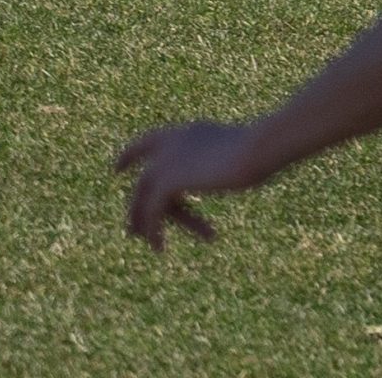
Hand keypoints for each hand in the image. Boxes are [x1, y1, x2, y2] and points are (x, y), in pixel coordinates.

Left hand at [114, 119, 263, 248]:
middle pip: (148, 179)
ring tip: (153, 246)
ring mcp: (166, 159)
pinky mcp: (168, 178)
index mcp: (186, 133)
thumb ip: (226, 163)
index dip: (129, 156)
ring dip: (148, 222)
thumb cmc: (264, 152)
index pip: (147, 141)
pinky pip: (152, 208)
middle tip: (134, 229)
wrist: (258, 149)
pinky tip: (159, 247)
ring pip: (145, 195)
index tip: (117, 170)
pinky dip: (153, 228)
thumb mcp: (242, 156)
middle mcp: (170, 142)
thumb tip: (236, 170)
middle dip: (139, 205)